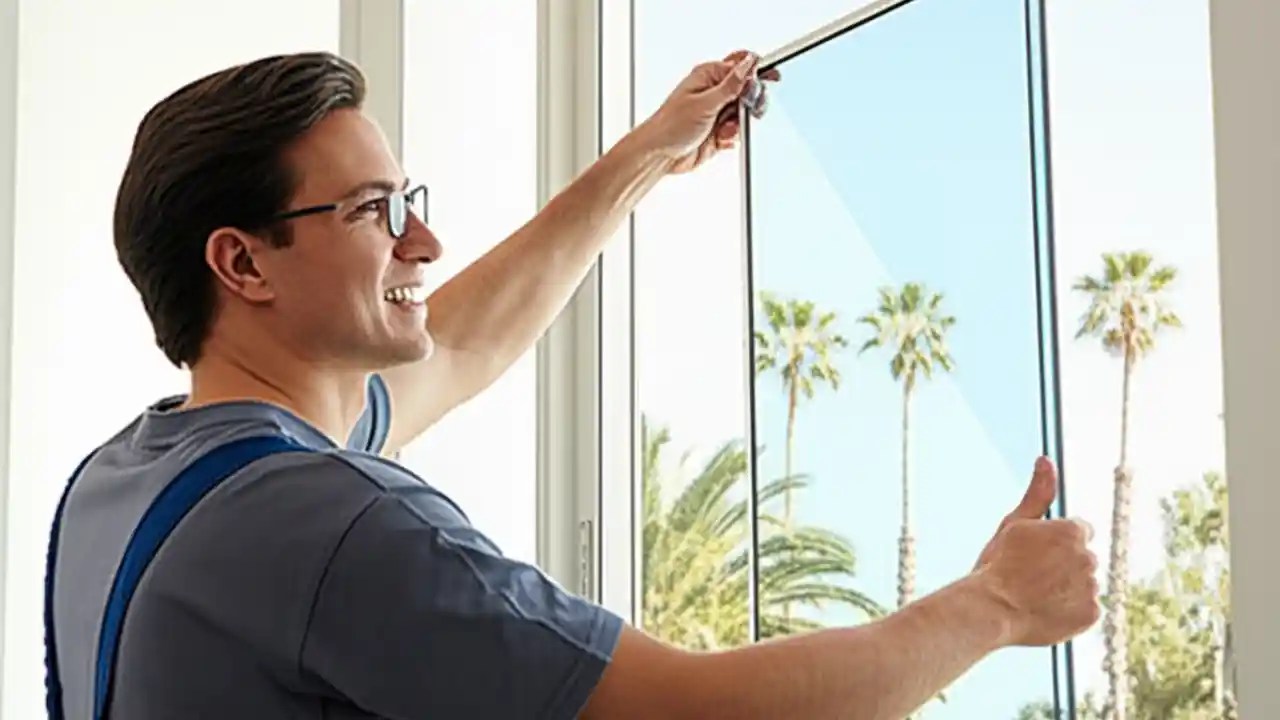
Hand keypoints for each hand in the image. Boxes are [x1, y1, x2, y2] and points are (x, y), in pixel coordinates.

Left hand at [637, 49, 779, 173]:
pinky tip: (718, 140)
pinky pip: (737, 132)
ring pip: (744, 114)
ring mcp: (717, 112)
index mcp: (708, 76)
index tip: (773, 79)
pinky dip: (731, 138)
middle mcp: (714, 92)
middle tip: (741, 113)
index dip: (758, 72)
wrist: (661, 156)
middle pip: (748, 91)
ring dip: (737, 125)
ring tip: (722, 130)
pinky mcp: (718, 131)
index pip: (742, 66)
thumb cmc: (671, 126)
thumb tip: (748, 64)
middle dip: (749, 105)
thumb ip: (731, 85)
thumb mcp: (705, 102)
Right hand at [972, 457, 1100, 646]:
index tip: (1034, 554)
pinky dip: (1070, 611)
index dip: (1053, 542)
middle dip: (1063, 565)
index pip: (1077, 531)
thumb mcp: (1015, 524)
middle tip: (1031, 576)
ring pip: (1083, 584)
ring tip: (1036, 596)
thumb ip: (1038, 493)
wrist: (990, 610)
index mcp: (1073, 531)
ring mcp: (1091, 588)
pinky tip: (1046, 611)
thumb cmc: (998, 564)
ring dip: (1067, 588)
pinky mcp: (1091, 614)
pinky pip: (1085, 609)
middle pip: (1081, 558)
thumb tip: (1046, 458)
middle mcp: (1089, 557)